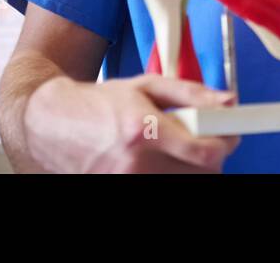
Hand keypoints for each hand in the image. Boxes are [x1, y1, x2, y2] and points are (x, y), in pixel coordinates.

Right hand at [24, 73, 241, 172]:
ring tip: (172, 150)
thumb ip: (191, 93)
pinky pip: (162, 190)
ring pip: (185, 184)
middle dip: (210, 156)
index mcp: (144, 130)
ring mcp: (125, 184)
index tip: (228, 134)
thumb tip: (228, 100)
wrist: (51, 125)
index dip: (225, 143)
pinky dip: (168, 176)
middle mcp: (135, 164)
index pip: (205, 151)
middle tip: (200, 140)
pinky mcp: (118, 193)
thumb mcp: (146, 86)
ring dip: (189, 169)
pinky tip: (156, 163)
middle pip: (202, 174)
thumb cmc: (99, 103)